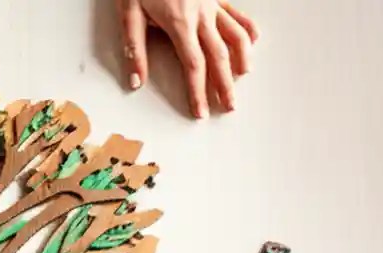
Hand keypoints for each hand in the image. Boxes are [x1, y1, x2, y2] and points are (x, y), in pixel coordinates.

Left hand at [117, 0, 258, 117]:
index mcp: (179, 23)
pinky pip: (236, 13)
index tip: (200, 112)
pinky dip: (246, 28)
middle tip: (228, 106)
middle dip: (224, 84)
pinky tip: (253, 41)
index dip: (198, 91)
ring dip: (241, 58)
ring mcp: (211, 3)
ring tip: (242, 77)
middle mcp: (201, 15)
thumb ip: (134, 48)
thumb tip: (136, 81)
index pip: (193, 65)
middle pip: (218, 56)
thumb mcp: (129, 12)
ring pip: (234, 34)